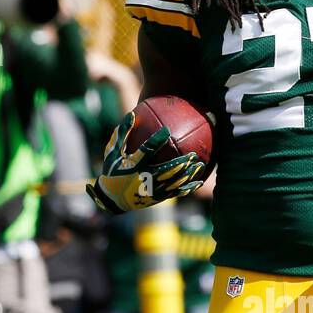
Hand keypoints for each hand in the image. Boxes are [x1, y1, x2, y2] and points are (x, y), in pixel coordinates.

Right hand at [86, 114, 204, 215]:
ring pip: (173, 183)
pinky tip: (198, 182)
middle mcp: (143, 178)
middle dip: (181, 163)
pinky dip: (187, 188)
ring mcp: (151, 190)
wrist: (113, 198)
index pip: (146, 151)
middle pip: (166, 170)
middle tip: (193, 155)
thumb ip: (123, 133)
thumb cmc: (113, 170)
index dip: (156, 140)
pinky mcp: (157, 198)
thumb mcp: (112, 151)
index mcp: (133, 165)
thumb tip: (132, 114)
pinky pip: (174, 193)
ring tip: (200, 166)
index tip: (167, 130)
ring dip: (187, 175)